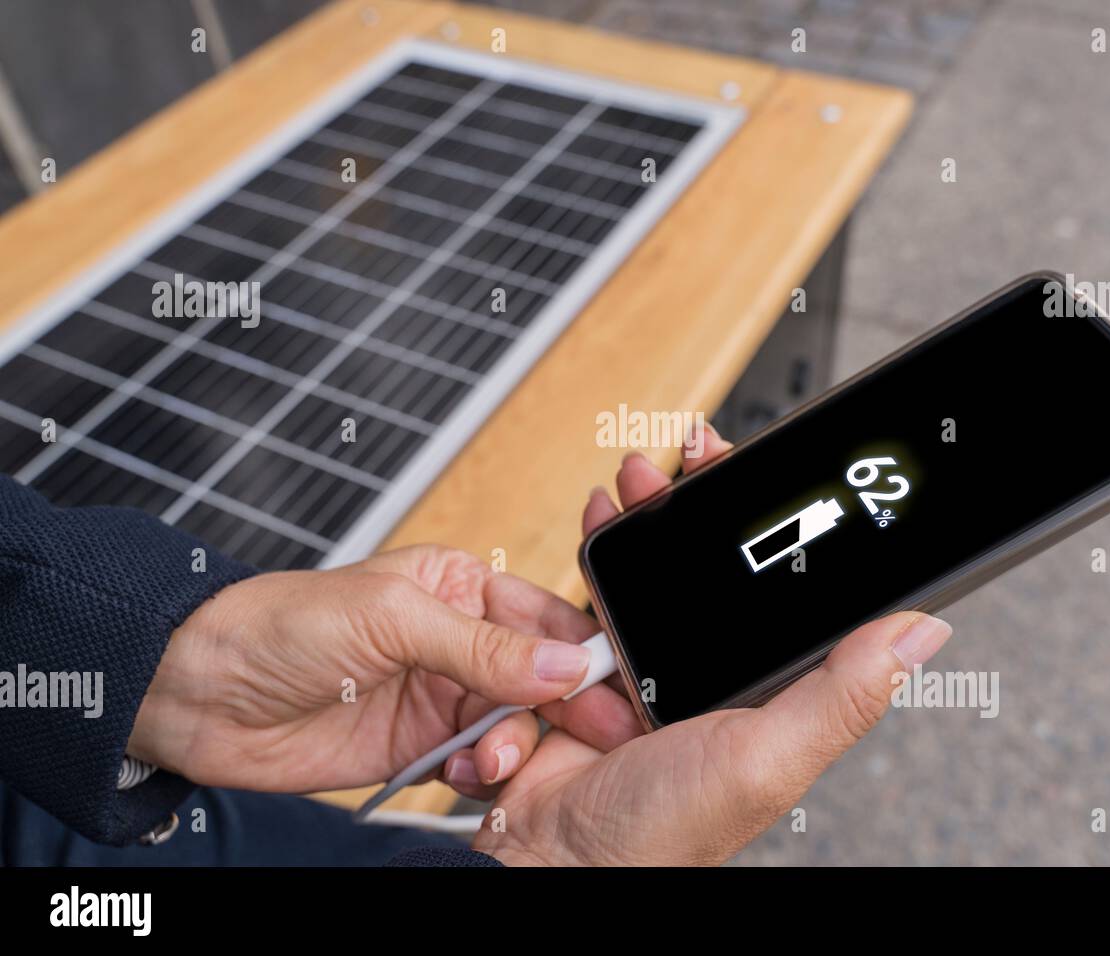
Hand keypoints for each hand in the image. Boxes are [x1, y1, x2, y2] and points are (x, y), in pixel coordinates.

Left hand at [127, 545, 639, 796]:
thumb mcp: (392, 618)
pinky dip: (484, 776)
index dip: (584, 651)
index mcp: (460, 586)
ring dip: (515, 745)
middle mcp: (458, 641)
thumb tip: (566, 663)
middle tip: (601, 735)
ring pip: (514, 725)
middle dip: (567, 706)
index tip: (619, 684)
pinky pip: (477, 765)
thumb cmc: (284, 624)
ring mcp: (440, 696)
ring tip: (489, 760)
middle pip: (541, 677)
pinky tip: (468, 778)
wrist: (202, 693)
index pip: (543, 618)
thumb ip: (484, 647)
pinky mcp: (420, 747)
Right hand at [474, 423, 952, 864]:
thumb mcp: (767, 756)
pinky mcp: (587, 664)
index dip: (783, 522)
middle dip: (702, 501)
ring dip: (647, 513)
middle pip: (716, 563)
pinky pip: (596, 593)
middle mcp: (710, 670)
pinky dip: (596, 552)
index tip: (768, 471)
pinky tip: (599, 524)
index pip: (788, 586)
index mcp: (766, 687)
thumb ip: (842, 695)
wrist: (548, 857)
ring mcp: (647, 664)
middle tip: (692, 456)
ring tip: (639, 481)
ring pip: (657, 566)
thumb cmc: (661, 832)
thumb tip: (923, 632)